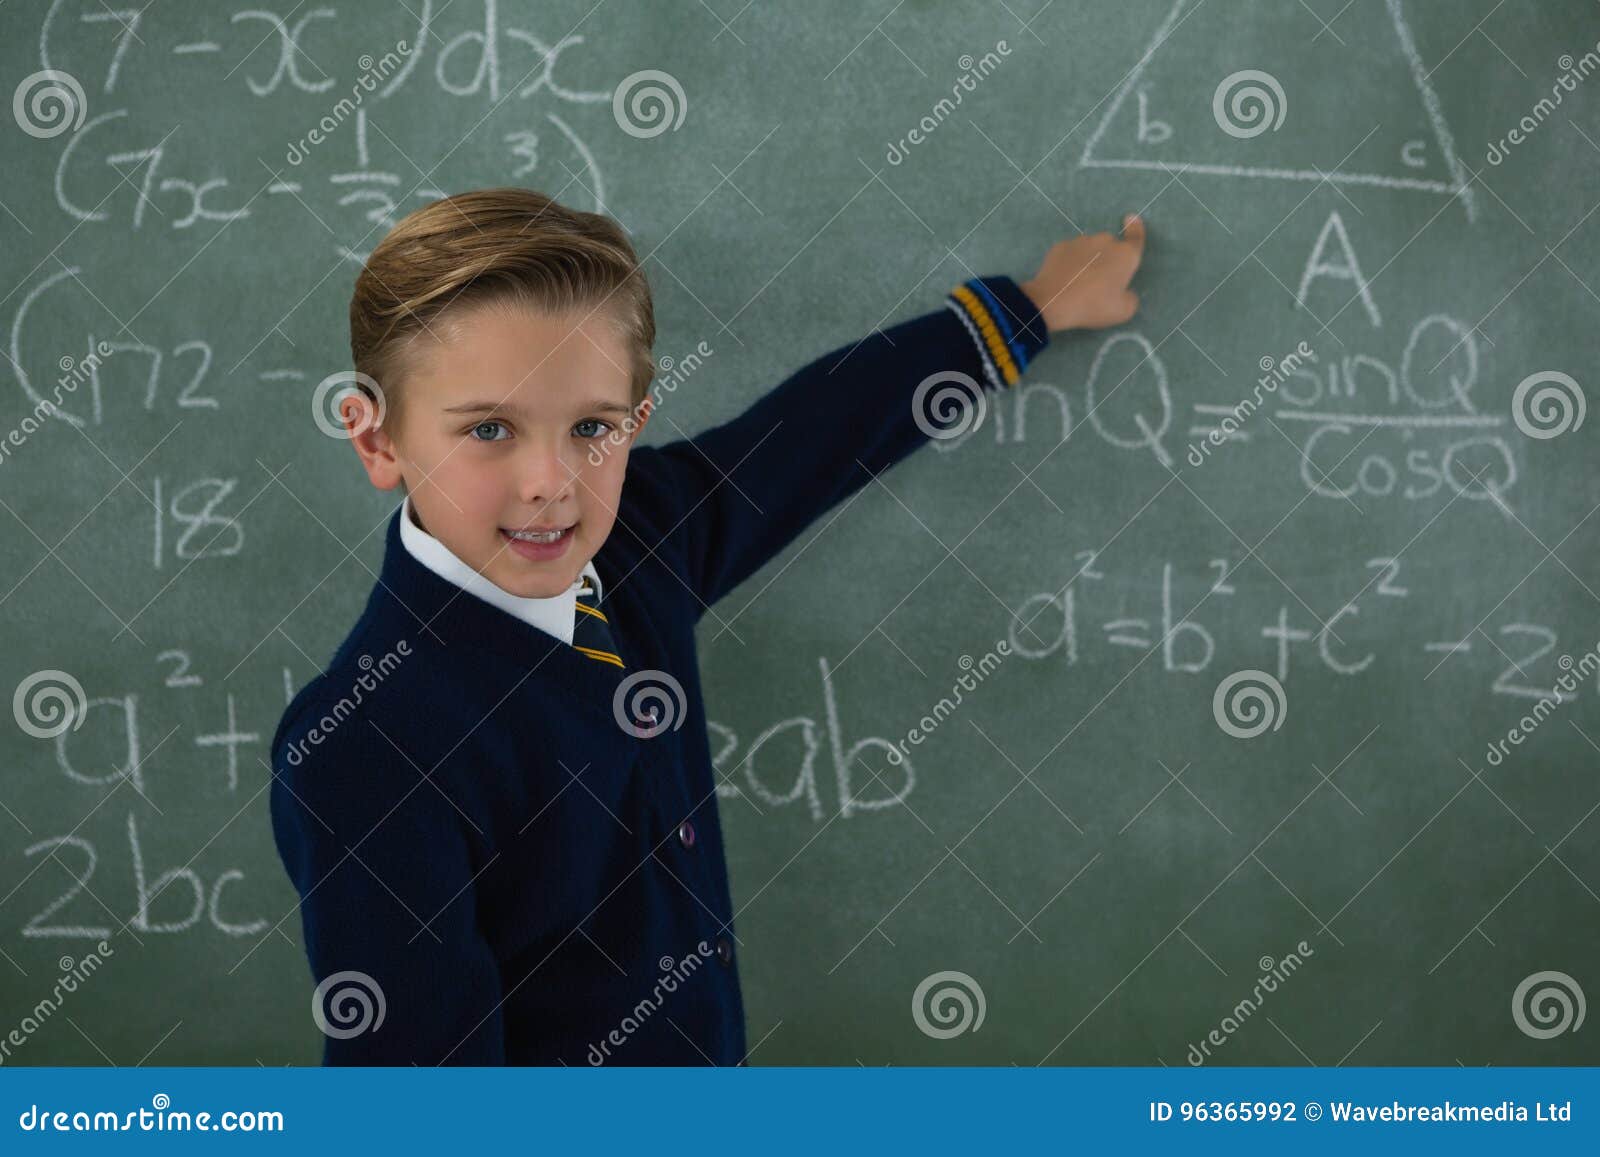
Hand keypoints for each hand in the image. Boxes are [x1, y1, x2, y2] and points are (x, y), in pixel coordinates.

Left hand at [1020, 214, 1145, 331]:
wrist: (1053, 301)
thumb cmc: (1093, 306)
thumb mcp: (1123, 310)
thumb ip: (1129, 297)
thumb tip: (1123, 291)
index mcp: (1126, 256)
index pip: (1136, 237)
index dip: (1136, 228)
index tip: (1130, 218)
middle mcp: (1106, 241)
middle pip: (1110, 247)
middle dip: (1108, 258)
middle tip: (1099, 282)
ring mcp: (1081, 241)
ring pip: (1090, 248)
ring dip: (1088, 260)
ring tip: (1079, 282)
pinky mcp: (1061, 245)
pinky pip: (1071, 253)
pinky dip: (1070, 262)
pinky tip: (1065, 278)